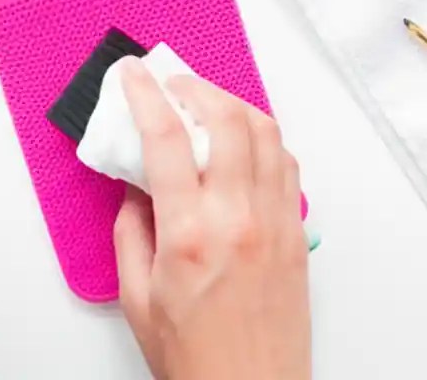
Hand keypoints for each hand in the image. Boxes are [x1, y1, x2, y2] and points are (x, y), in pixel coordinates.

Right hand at [113, 59, 310, 379]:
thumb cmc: (196, 358)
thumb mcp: (136, 296)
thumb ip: (130, 231)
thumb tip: (133, 187)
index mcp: (189, 233)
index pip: (165, 138)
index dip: (145, 95)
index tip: (133, 75)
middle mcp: (238, 218)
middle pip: (226, 119)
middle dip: (194, 87)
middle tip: (171, 82)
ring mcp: (275, 222)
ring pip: (266, 133)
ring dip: (234, 104)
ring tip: (207, 102)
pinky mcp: (296, 233)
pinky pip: (286, 164)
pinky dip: (264, 138)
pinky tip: (243, 141)